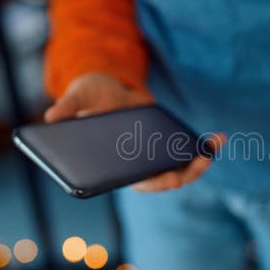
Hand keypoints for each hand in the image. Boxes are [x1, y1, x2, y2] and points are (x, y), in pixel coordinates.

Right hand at [44, 72, 224, 191]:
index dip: (154, 183)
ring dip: (200, 162)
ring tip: (213, 146)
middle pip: (165, 179)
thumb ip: (68, 107)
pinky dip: (205, 146)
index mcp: (116, 164)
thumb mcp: (79, 97)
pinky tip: (218, 137)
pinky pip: (189, 151)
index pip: (137, 181)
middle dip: (183, 174)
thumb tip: (51, 118)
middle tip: (197, 163)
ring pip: (182, 169)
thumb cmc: (90, 97)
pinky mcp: (168, 143)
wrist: (107, 85)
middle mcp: (139, 164)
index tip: (168, 179)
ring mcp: (156, 155)